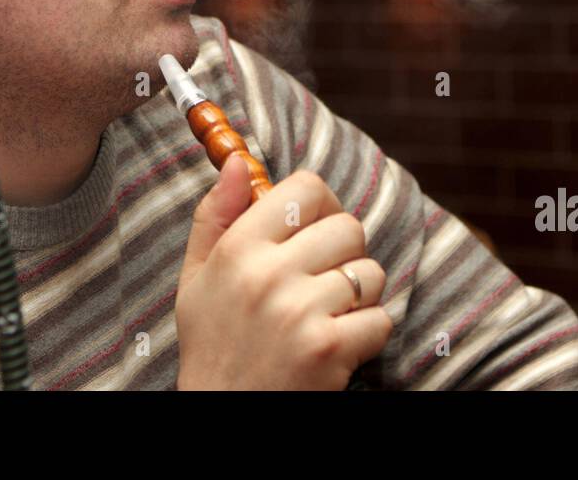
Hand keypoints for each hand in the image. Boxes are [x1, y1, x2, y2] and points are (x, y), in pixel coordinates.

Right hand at [176, 157, 391, 389]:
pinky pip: (380, 319)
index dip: (323, 205)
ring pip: (370, 273)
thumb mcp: (196, 276)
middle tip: (323, 280)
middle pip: (348, 227)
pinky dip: (367, 334)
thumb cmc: (214, 343)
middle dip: (345, 253)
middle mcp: (269, 275)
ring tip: (328, 315)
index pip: (306, 188)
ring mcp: (302, 312)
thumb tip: (240, 162)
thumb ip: (216, 214)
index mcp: (238, 249)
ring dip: (359, 295)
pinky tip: (336, 345)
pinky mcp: (330, 350)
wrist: (224, 414)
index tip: (317, 229)